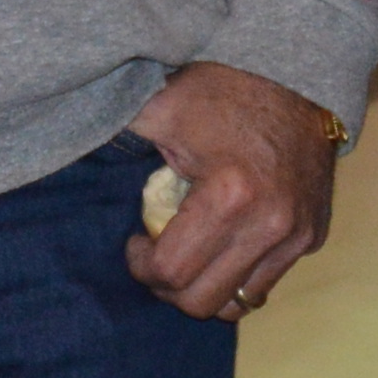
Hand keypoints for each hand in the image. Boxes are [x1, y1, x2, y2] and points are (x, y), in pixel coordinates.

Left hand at [126, 61, 343, 320]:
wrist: (299, 74)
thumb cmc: (223, 88)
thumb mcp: (163, 108)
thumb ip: (119, 138)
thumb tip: (63, 150)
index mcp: (230, 196)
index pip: (172, 272)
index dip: (141, 266)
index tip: (136, 243)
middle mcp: (271, 225)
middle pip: (203, 302)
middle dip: (168, 287)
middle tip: (157, 257)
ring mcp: (298, 235)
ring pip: (240, 303)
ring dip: (205, 287)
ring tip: (191, 254)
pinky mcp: (314, 235)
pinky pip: (268, 280)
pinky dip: (239, 273)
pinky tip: (224, 242)